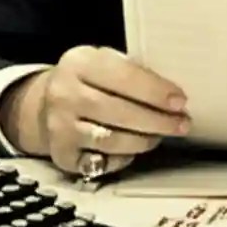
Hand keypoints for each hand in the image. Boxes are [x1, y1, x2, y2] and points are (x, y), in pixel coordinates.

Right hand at [0, 45, 191, 175]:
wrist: (43, 104)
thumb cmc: (89, 81)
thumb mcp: (103, 63)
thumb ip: (132, 73)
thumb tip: (173, 95)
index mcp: (79, 62)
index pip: (123, 76)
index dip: (155, 90)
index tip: (180, 101)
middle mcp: (64, 94)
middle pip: (119, 111)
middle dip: (157, 120)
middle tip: (182, 124)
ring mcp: (59, 127)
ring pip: (112, 140)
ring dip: (144, 140)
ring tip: (161, 135)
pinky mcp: (61, 155)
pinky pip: (102, 163)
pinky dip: (123, 158)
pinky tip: (133, 149)